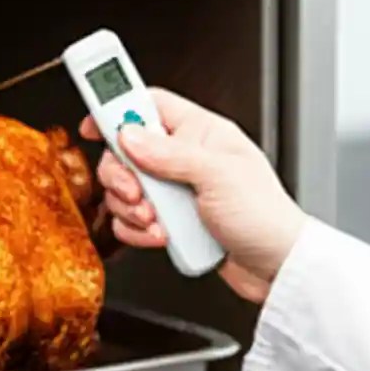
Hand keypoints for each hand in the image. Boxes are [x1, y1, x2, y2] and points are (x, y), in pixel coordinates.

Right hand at [79, 88, 306, 303]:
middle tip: (136, 191)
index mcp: (201, 133)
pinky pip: (135, 220)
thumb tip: (128, 134)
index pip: (149, 104)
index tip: (92, 122)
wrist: (277, 266)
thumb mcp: (216, 175)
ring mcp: (178, 191)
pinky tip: (161, 237)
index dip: (116, 107)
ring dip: (132, 208)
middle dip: (122, 174)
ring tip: (157, 220)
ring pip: (127, 188)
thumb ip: (168, 154)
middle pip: (127, 150)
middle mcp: (186, 158)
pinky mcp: (173, 221)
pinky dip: (139, 231)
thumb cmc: (265, 215)